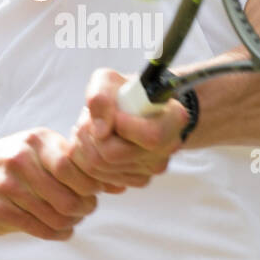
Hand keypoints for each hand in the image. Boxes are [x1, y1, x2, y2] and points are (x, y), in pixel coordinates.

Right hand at [0, 127, 111, 240]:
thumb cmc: (15, 165)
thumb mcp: (42, 151)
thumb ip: (76, 164)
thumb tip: (120, 183)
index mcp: (37, 140)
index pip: (74, 165)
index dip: (90, 185)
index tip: (94, 192)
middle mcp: (20, 158)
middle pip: (67, 195)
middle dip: (83, 208)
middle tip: (85, 210)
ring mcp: (6, 184)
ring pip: (54, 215)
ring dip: (70, 223)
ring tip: (72, 221)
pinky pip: (37, 228)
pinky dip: (56, 234)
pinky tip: (60, 231)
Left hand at [69, 68, 189, 188]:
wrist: (136, 107)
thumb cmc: (125, 92)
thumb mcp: (109, 80)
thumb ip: (101, 97)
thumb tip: (100, 131)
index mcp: (174, 119)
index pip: (150, 137)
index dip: (121, 126)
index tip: (113, 113)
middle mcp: (168, 147)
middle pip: (114, 156)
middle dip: (91, 136)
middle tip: (87, 120)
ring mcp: (153, 168)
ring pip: (101, 169)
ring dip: (85, 147)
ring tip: (90, 129)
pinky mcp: (138, 179)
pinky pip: (101, 179)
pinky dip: (88, 161)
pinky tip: (95, 144)